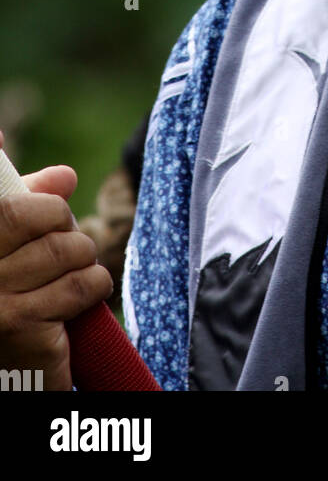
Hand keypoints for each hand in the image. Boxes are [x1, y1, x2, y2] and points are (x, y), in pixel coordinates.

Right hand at [0, 132, 112, 390]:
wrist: (10, 374)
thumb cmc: (9, 299)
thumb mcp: (9, 248)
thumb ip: (30, 205)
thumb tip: (66, 176)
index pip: (15, 207)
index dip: (49, 208)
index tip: (55, 219)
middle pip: (52, 223)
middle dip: (72, 233)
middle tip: (70, 254)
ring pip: (72, 252)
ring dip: (87, 262)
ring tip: (76, 276)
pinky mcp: (22, 329)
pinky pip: (81, 285)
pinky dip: (96, 286)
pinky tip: (85, 298)